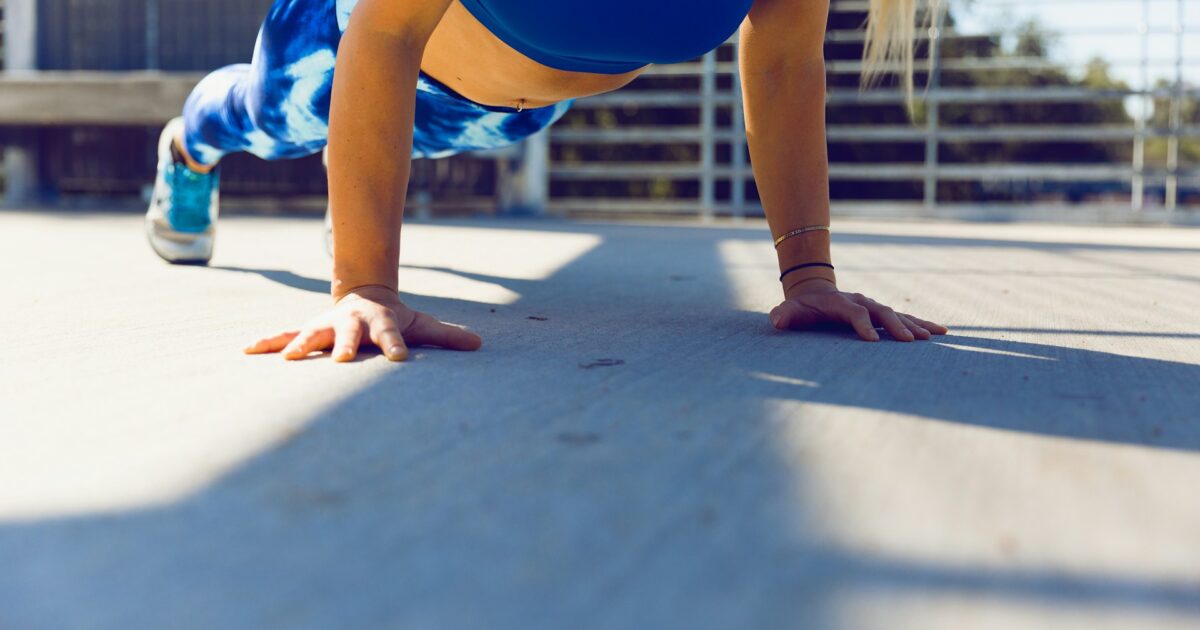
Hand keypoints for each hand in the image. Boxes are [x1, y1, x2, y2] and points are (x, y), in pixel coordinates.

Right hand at [243, 285, 481, 360]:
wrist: (363, 294)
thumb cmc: (394, 318)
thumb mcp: (420, 324)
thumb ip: (446, 336)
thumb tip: (479, 344)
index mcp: (380, 322)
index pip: (391, 336)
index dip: (395, 346)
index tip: (398, 360)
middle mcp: (351, 323)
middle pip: (348, 334)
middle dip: (344, 345)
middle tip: (340, 360)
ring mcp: (327, 326)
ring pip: (310, 334)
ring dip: (298, 345)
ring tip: (286, 359)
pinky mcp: (307, 331)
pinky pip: (283, 336)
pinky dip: (266, 342)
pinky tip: (246, 351)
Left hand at [769, 279, 947, 341]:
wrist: (813, 293)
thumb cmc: (801, 308)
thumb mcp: (789, 311)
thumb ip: (783, 316)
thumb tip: (777, 321)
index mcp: (840, 303)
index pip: (855, 313)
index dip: (863, 325)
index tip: (873, 341)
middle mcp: (860, 302)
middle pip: (881, 312)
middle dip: (896, 326)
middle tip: (911, 341)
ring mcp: (873, 306)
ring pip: (897, 313)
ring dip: (915, 324)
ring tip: (935, 335)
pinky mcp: (881, 313)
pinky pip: (904, 317)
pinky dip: (921, 323)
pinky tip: (940, 331)